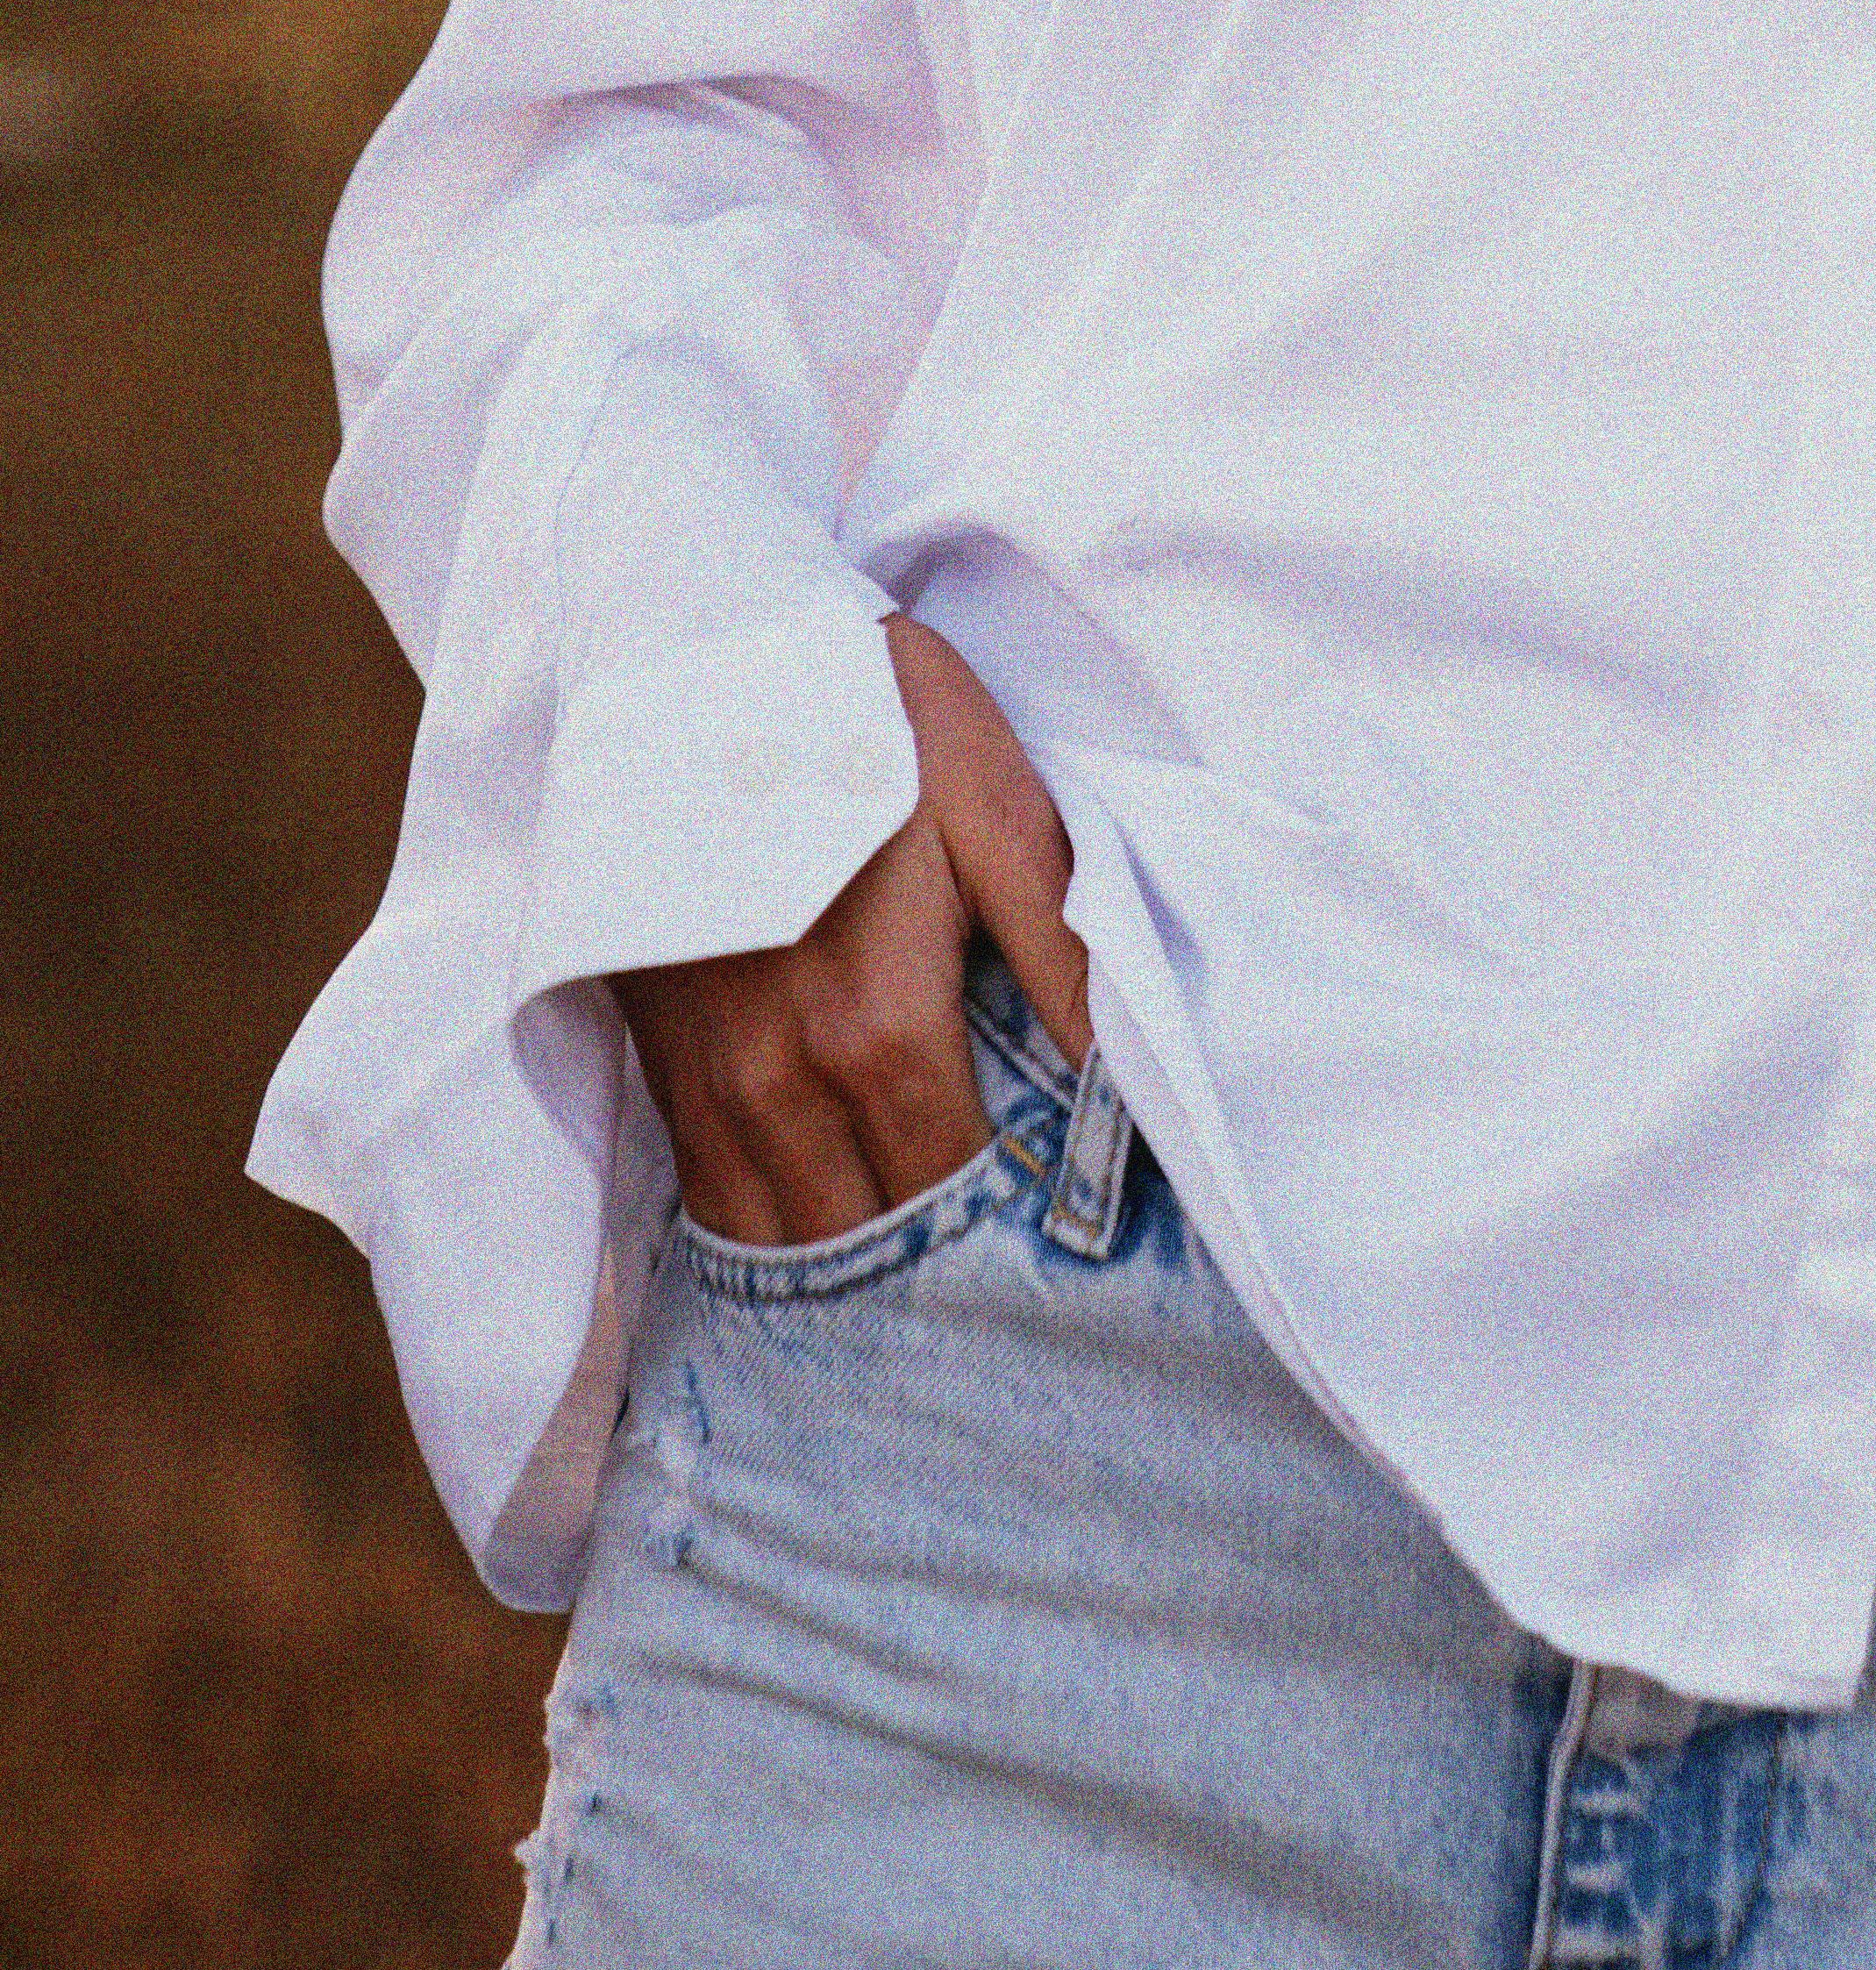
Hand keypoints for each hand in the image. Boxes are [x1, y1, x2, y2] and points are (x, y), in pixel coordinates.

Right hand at [613, 618, 1090, 1246]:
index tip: (1053, 1260)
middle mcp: (785, 1081)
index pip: (953, 1187)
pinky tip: (808, 1251)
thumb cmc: (865, 725)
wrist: (693, 662)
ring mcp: (710, 1079)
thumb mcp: (993, 812)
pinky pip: (708, 1195)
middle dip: (929, 1272)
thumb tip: (1121, 1080)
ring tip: (909, 1307)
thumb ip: (1060, 956)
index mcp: (881, 1029)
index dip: (1007, 1234)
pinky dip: (761, 1235)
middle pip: (864, 1233)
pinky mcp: (660, 1057)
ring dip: (841, 1273)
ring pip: (776, 1236)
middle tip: (989, 1296)